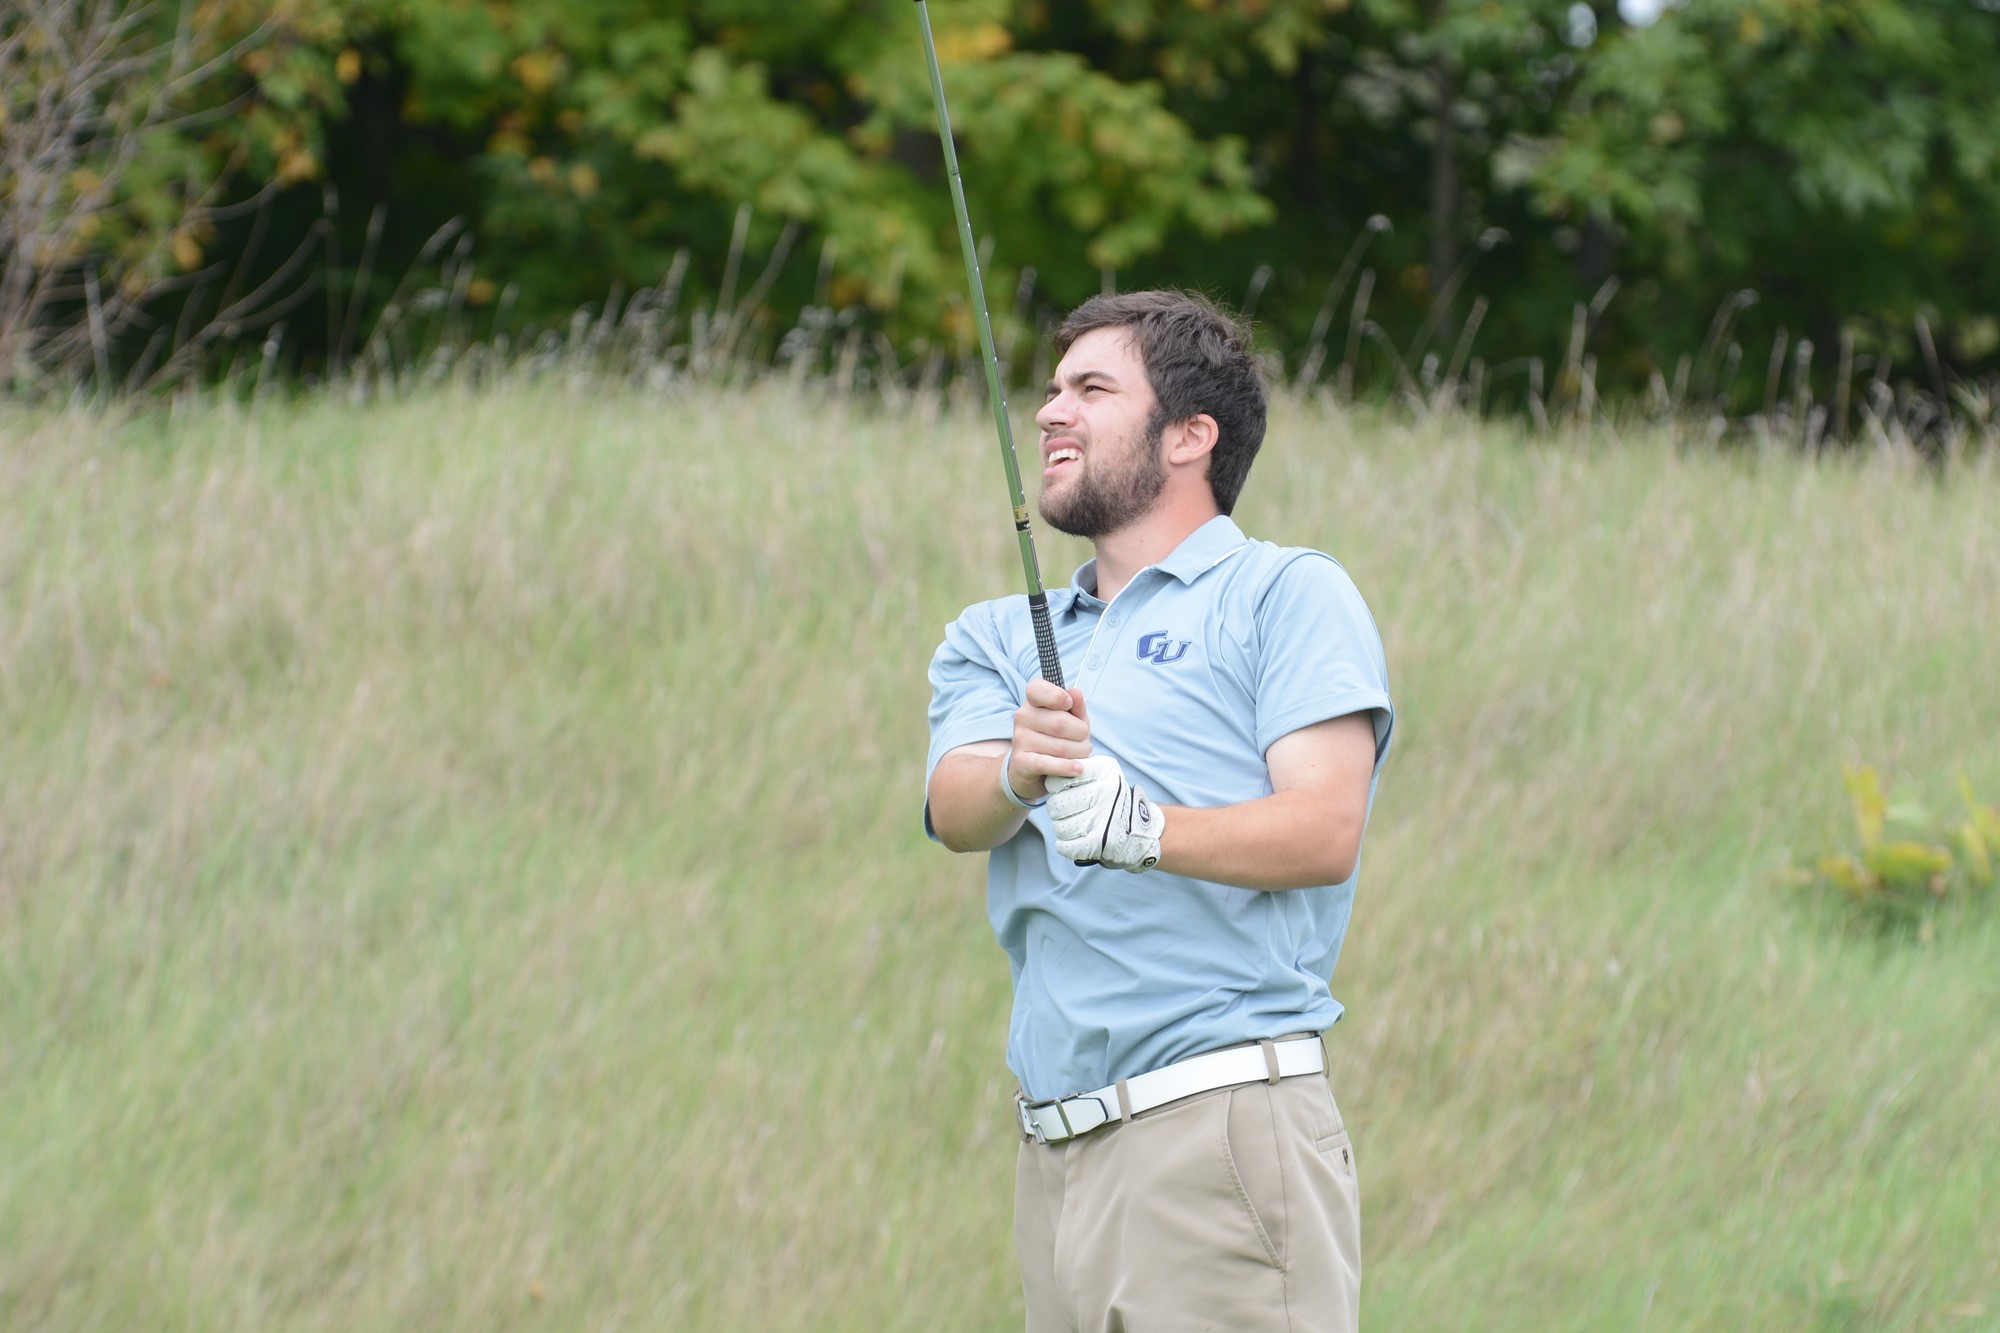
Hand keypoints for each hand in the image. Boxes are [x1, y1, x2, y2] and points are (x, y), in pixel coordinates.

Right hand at [1004, 678, 1089, 804]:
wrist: (1030, 768)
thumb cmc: (1055, 738)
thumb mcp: (1072, 719)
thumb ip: (1076, 707)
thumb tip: (1076, 693)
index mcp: (1033, 700)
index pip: (1037, 689)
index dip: (1057, 696)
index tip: (1069, 704)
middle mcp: (1023, 717)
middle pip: (1060, 723)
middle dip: (1081, 734)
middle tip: (1084, 740)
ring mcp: (1020, 739)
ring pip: (1060, 747)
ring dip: (1079, 753)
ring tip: (1080, 754)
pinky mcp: (1021, 762)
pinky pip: (1048, 764)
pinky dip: (1067, 767)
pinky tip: (1078, 768)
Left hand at [1048, 755, 1165, 871]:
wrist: (1140, 828)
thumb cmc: (1112, 800)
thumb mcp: (1103, 774)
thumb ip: (1078, 769)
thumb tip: (1050, 771)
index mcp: (1103, 771)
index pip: (1058, 780)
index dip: (1055, 788)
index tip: (1063, 792)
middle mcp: (1105, 792)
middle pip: (1056, 804)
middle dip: (1057, 811)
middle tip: (1066, 811)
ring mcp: (1102, 818)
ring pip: (1060, 826)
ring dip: (1062, 828)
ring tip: (1072, 825)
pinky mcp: (1099, 842)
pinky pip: (1066, 845)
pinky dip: (1065, 846)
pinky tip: (1072, 841)